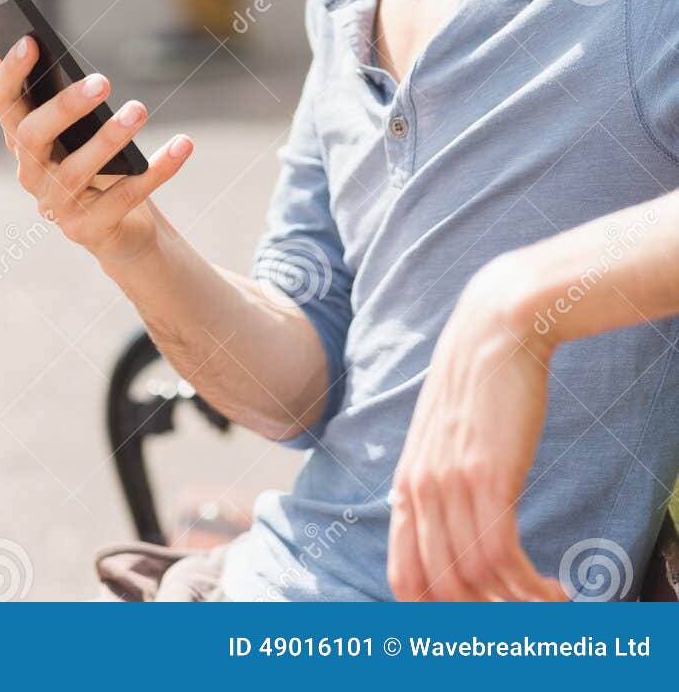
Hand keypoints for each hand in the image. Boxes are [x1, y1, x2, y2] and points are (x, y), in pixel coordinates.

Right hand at [0, 36, 192, 265]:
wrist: (121, 229)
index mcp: (22, 140)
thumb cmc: (98, 164)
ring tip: (139, 109)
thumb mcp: (75, 128)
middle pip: (33, 137)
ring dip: (109, 138)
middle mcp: (31, 174)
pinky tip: (182, 144)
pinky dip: (157, 170)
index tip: (30, 41)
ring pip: (76, 170)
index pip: (3, 103)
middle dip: (64, 107)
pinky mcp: (89, 231)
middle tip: (102, 81)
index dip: (11, 73)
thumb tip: (27, 39)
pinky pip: (124, 197)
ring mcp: (57, 206)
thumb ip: (52, 92)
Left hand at [387, 258, 566, 601]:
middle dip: (481, 622)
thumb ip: (437, 482)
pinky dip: (530, 589)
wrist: (495, 330)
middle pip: (441, 590)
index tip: (474, 627)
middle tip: (519, 628)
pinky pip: (503, 558)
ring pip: (476, 581)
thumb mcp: (442, 438)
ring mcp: (450, 486)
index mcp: (406, 486)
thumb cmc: (477, 385)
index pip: (405, 577)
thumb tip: (447, 526)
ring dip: (516, 610)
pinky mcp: (488, 478)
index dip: (435, 615)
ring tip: (550, 611)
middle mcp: (421, 491)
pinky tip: (555, 592)